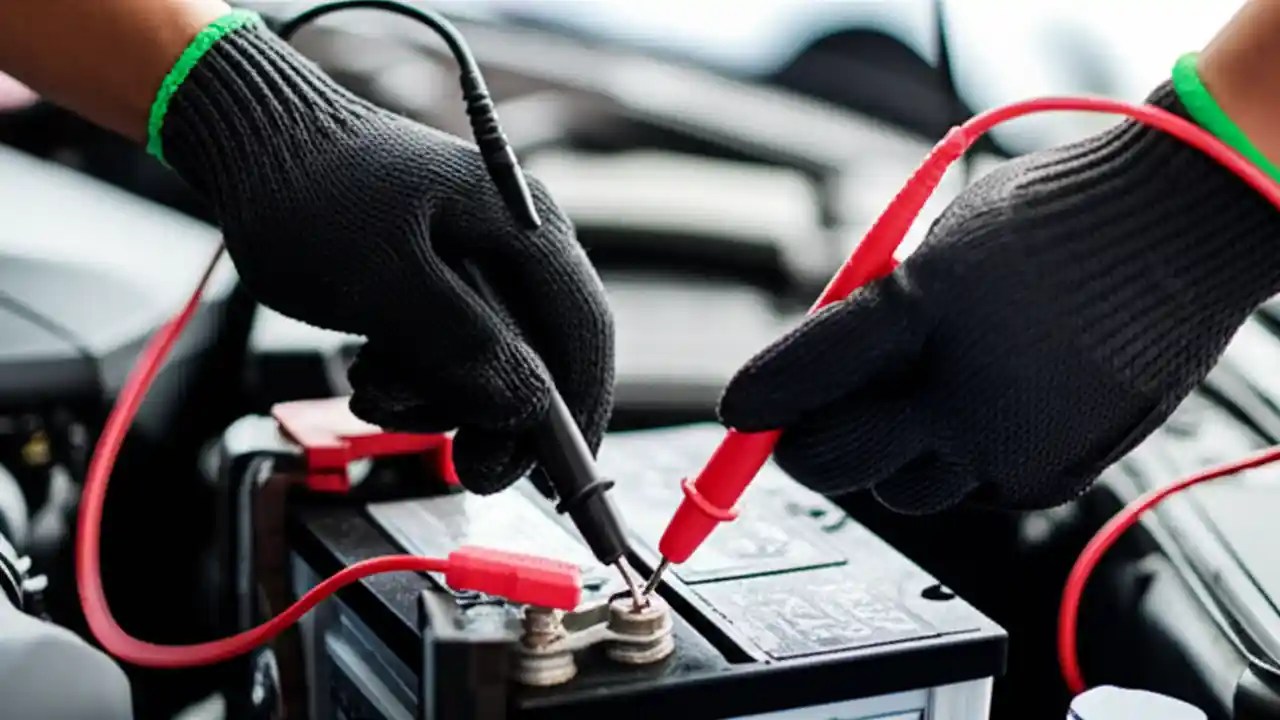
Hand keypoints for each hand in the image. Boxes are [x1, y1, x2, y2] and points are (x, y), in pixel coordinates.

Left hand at [159, 21, 612, 492]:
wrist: (249, 137)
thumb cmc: (307, 194)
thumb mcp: (381, 279)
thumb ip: (461, 343)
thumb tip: (529, 404)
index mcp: (522, 226)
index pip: (585, 330)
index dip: (584, 411)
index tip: (567, 480)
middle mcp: (514, 241)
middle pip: (541, 357)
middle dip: (495, 416)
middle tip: (462, 467)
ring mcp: (478, 259)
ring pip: (491, 363)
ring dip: (438, 398)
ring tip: (374, 388)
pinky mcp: (441, 275)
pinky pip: (451, 348)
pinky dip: (415, 377)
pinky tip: (370, 370)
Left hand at [719, 82, 1279, 513]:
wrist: (1178, 230)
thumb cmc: (1053, 222)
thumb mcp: (939, 245)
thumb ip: (873, 316)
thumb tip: (813, 374)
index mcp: (922, 311)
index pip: (801, 375)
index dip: (758, 399)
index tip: (739, 411)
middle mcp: (964, 394)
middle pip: (834, 461)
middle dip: (805, 448)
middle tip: (799, 428)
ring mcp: (1010, 445)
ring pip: (900, 491)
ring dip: (889, 457)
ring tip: (923, 397)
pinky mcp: (1050, 479)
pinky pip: (967, 491)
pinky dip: (958, 462)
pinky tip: (989, 405)